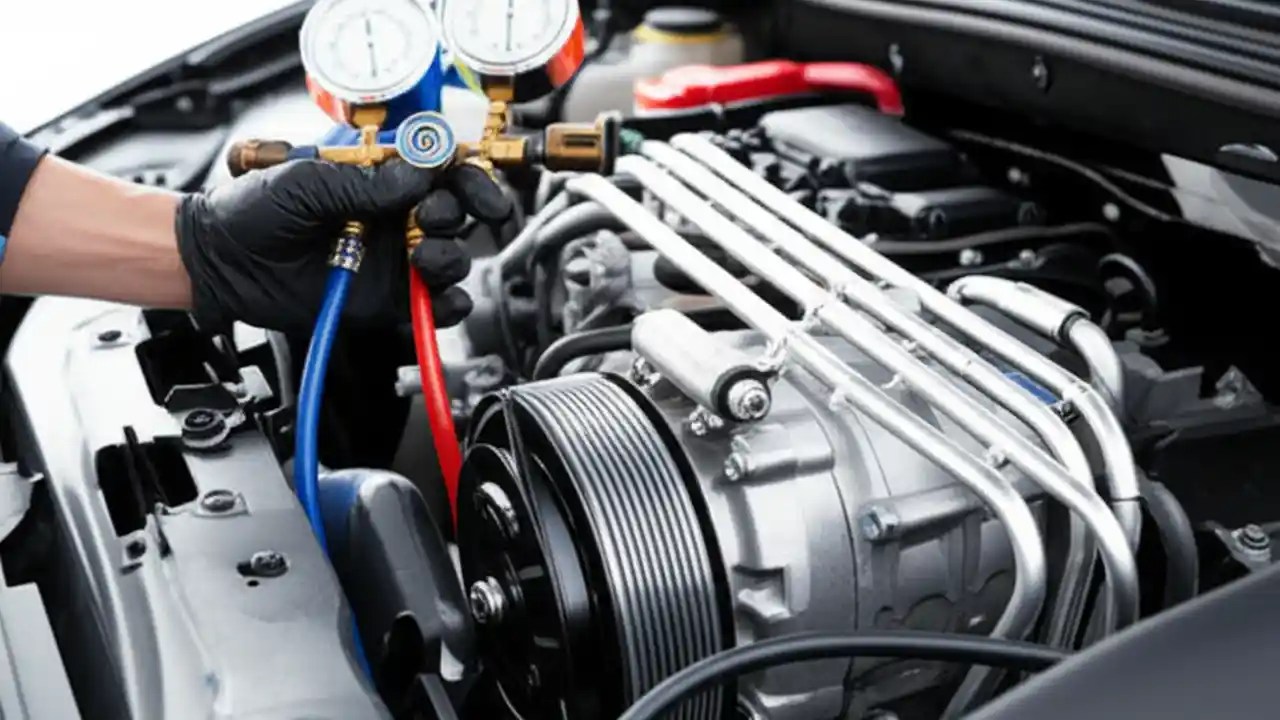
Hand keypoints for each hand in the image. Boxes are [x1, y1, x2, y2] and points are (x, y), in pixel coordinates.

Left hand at [176, 159, 511, 334]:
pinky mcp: (388, 302)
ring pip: (453, 258)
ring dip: (449, 256)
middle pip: (455, 213)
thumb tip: (417, 175)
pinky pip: (436, 307)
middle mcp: (394, 219)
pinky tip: (435, 298)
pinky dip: (447, 305)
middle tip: (429, 216)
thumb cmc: (252, 212)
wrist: (222, 263)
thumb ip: (363, 182)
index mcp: (379, 180)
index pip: (440, 172)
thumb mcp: (305, 182)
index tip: (473, 183)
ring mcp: (394, 261)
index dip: (465, 175)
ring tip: (419, 258)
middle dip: (454, 212)